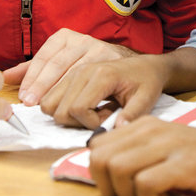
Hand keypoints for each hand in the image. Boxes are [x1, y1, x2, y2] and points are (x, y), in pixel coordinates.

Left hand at [3, 28, 133, 105]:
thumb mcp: (61, 63)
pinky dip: (84, 97)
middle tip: (31, 104)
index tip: (24, 97)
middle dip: (42, 86)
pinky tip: (76, 109)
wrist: (135, 67)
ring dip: (62, 94)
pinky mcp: (113, 62)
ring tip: (51, 110)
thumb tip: (6, 77)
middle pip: (57, 65)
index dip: (33, 78)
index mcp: (66, 38)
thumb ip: (35, 69)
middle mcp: (82, 41)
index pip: (44, 57)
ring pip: (75, 74)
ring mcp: (99, 49)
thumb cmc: (91, 66)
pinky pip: (94, 81)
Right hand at [39, 55, 169, 128]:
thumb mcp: (146, 99)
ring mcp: (73, 73)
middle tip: (102, 115)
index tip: (110, 118)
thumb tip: (118, 129)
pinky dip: (64, 109)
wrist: (145, 66)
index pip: (78, 108)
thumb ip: (133, 115)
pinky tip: (86, 107)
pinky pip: (51, 99)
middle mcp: (82, 71)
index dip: (92, 123)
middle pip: (60, 110)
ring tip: (94, 110)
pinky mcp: (70, 76)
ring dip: (69, 116)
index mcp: (102, 75)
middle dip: (79, 122)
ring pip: (50, 105)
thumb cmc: (146, 83)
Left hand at [88, 117, 195, 195]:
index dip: (101, 173)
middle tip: (132, 195)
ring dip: (128, 194)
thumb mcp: (167, 143)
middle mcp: (152, 131)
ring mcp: (168, 146)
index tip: (121, 185)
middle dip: (108, 186)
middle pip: (100, 159)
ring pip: (118, 170)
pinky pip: (145, 183)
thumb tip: (105, 168)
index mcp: (144, 126)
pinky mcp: (184, 164)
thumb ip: (138, 149)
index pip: (96, 147)